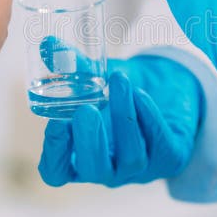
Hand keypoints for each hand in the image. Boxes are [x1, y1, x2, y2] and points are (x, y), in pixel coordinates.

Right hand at [38, 43, 201, 187]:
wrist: (164, 93)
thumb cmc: (116, 93)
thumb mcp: (93, 78)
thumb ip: (70, 65)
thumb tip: (47, 45)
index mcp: (78, 157)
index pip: (57, 172)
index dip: (54, 154)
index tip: (56, 123)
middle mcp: (106, 170)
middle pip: (94, 169)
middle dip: (90, 141)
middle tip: (87, 110)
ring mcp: (138, 169)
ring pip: (131, 156)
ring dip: (124, 117)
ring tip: (119, 80)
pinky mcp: (169, 159)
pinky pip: (159, 145)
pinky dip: (149, 117)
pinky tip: (140, 92)